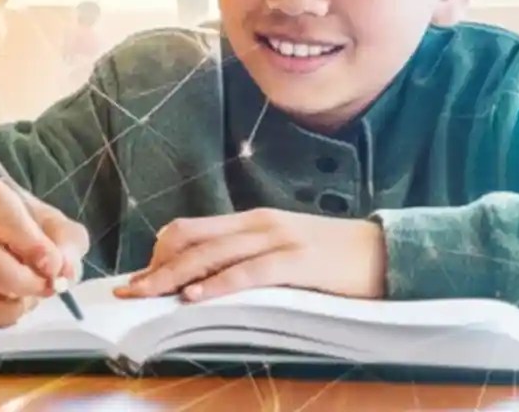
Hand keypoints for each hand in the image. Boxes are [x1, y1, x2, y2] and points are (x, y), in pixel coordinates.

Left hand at [114, 209, 386, 302]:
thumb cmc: (335, 259)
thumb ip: (248, 259)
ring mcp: (278, 239)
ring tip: (146, 293)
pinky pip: (249, 272)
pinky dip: (218, 284)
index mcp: (252, 221)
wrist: (391, 252)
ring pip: (212, 254)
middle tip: (127, 289)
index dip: (159, 254)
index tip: (138, 277)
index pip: (191, 230)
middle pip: (191, 240)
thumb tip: (206, 281)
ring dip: (174, 276)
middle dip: (155, 266)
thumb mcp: (284, 251)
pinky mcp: (298, 261)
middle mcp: (258, 224)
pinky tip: (196, 296)